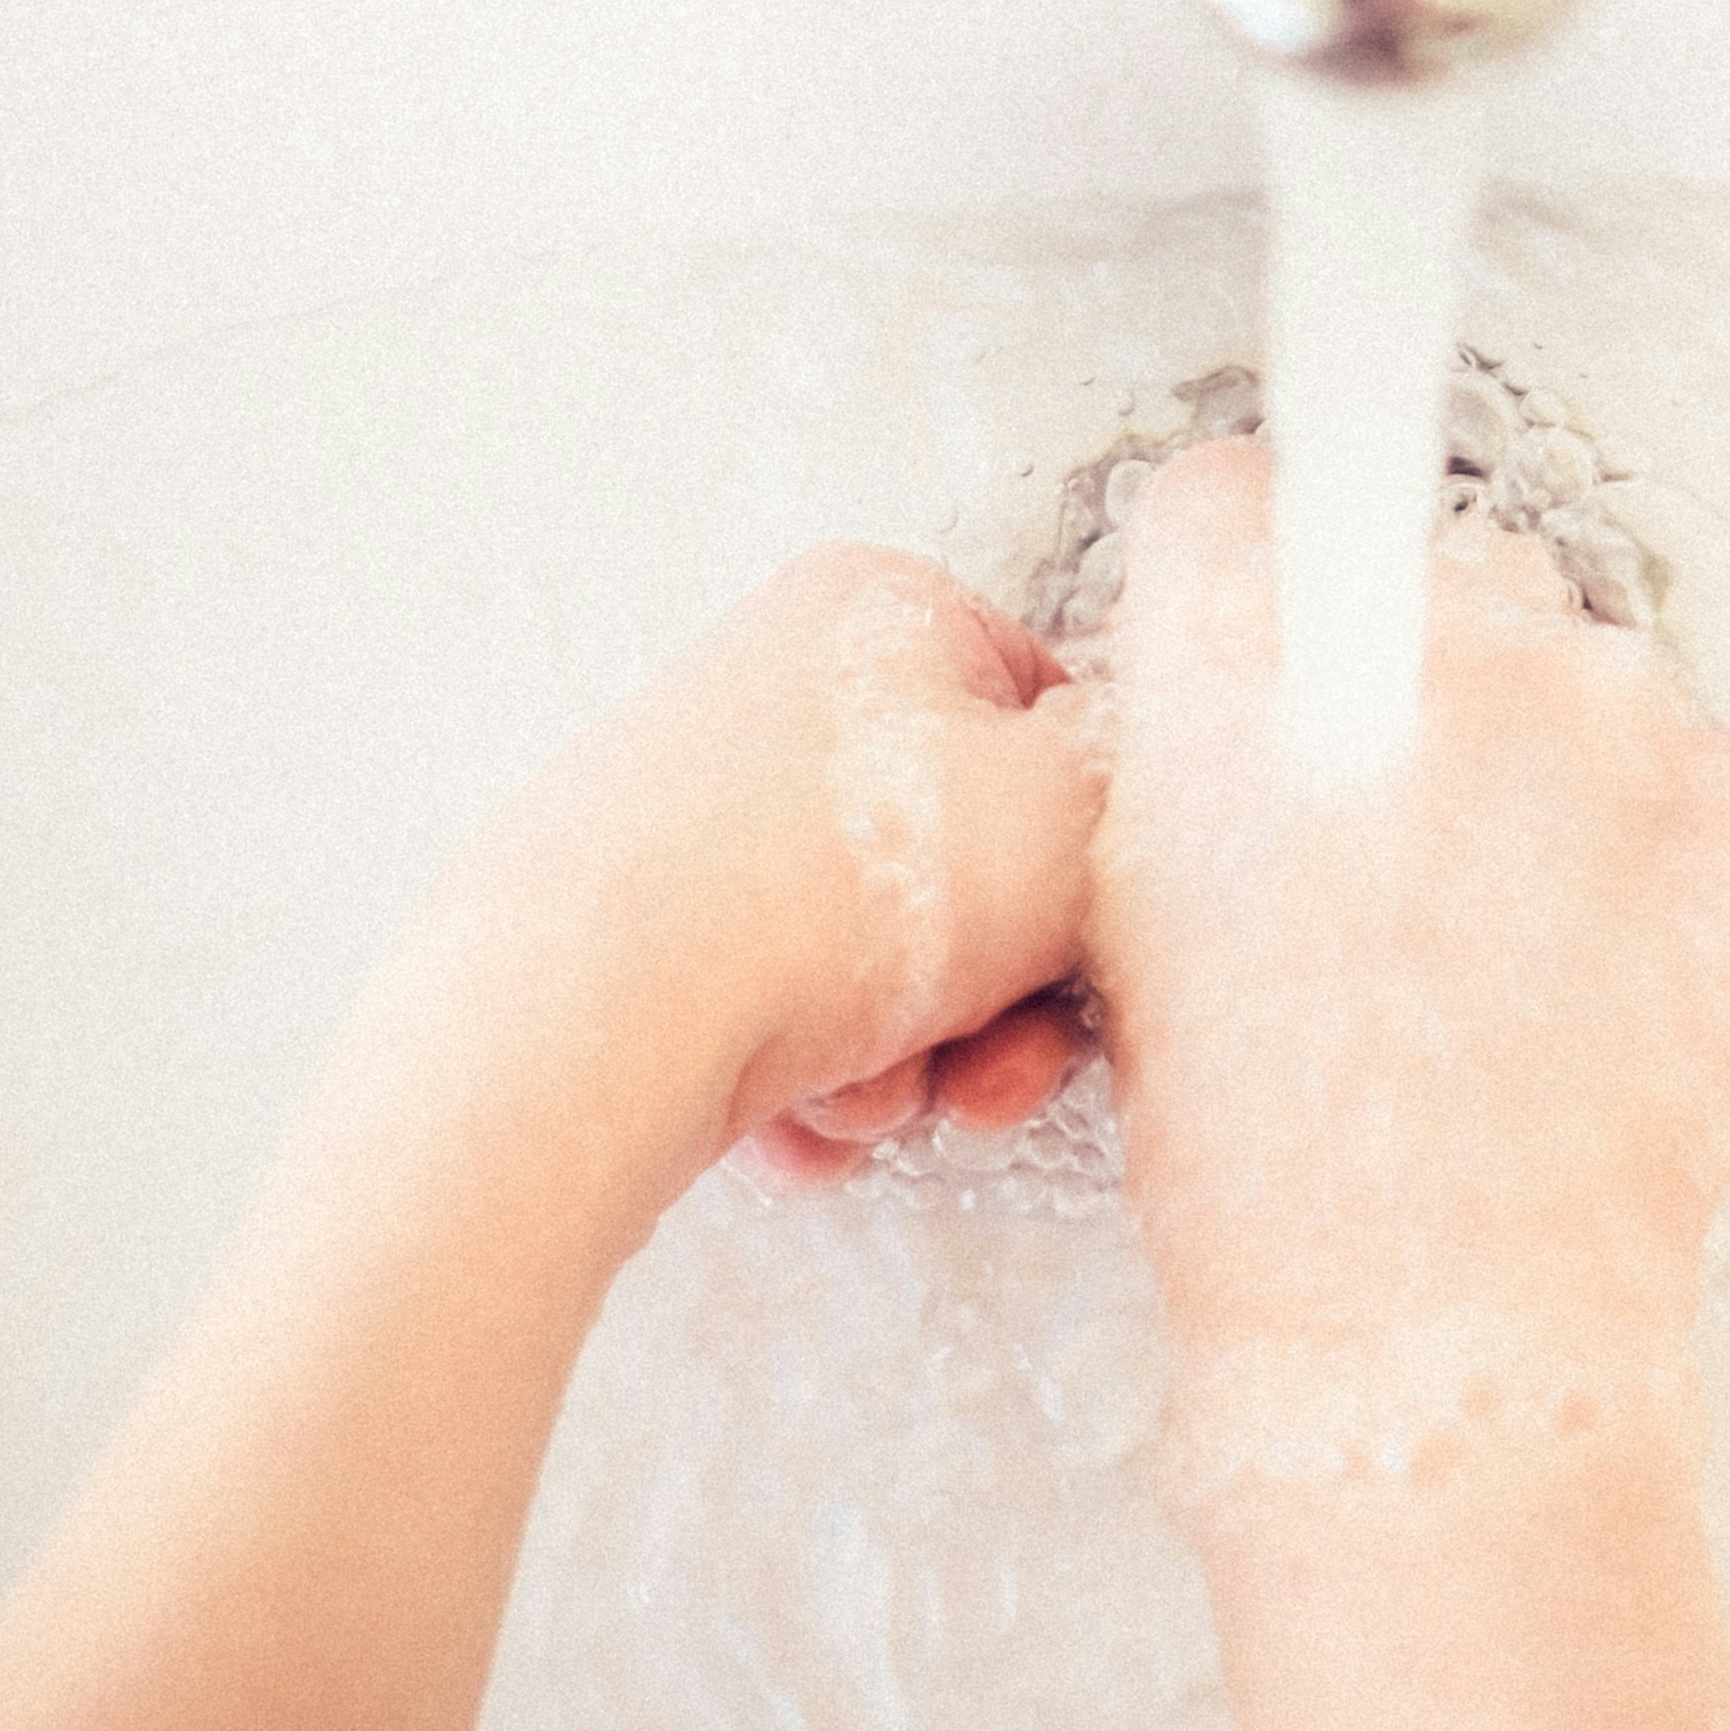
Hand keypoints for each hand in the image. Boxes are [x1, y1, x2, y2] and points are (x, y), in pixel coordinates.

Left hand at [427, 540, 1104, 1222]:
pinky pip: (782, 1016)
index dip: (1092, 857)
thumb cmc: (833, 885)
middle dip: (1002, 1001)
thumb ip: (1143, 788)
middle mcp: (783, 689)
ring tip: (877, 1097)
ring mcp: (702, 813)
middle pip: (968, 865)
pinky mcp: (642, 932)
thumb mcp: (1072, 810)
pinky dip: (815, 1083)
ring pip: (881, 961)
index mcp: (884, 611)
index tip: (1091, 951)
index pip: (1050, 725)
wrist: (586, 1017)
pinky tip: (801, 1119)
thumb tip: (1137, 803)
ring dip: (916, 1055)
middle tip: (998, 1074)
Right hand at [1087, 439, 1729, 1500]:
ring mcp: (1610, 707)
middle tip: (1399, 855)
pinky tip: (1598, 986)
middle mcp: (1432, 629)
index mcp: (1240, 650)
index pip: (1247, 496)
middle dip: (1422, 685)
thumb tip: (1260, 682)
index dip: (1259, 570)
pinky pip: (1702, 781)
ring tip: (1506, 950)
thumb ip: (1196, 749)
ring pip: (1580, 678)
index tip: (1289, 616)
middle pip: (1435, 574)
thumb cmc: (1265, 1165)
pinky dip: (1665, 865)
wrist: (1437, 1334)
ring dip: (1552, 772)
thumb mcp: (1136, 922)